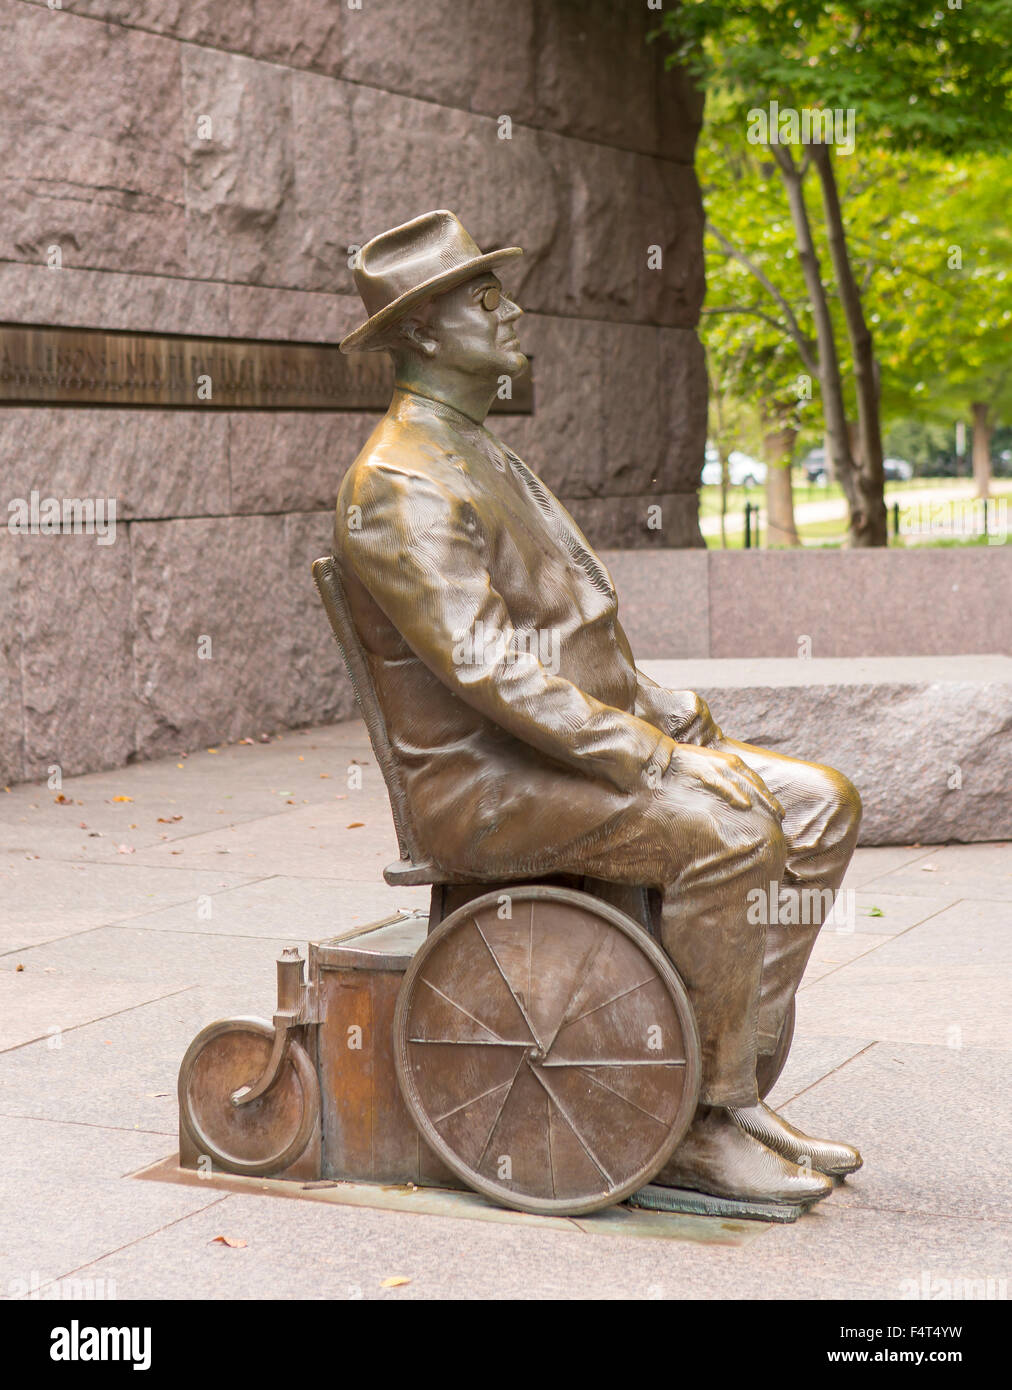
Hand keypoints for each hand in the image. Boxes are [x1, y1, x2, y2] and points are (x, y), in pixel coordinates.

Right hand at [667, 745, 784, 819]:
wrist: (663, 759)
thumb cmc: (684, 768)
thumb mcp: (709, 772)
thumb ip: (722, 784)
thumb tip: (733, 804)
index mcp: (732, 764)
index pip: (754, 782)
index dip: (766, 796)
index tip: (777, 810)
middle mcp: (730, 764)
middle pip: (755, 784)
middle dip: (769, 800)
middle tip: (780, 816)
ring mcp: (720, 767)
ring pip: (746, 784)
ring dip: (760, 799)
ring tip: (772, 813)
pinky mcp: (708, 771)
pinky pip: (726, 785)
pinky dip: (737, 794)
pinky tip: (747, 806)